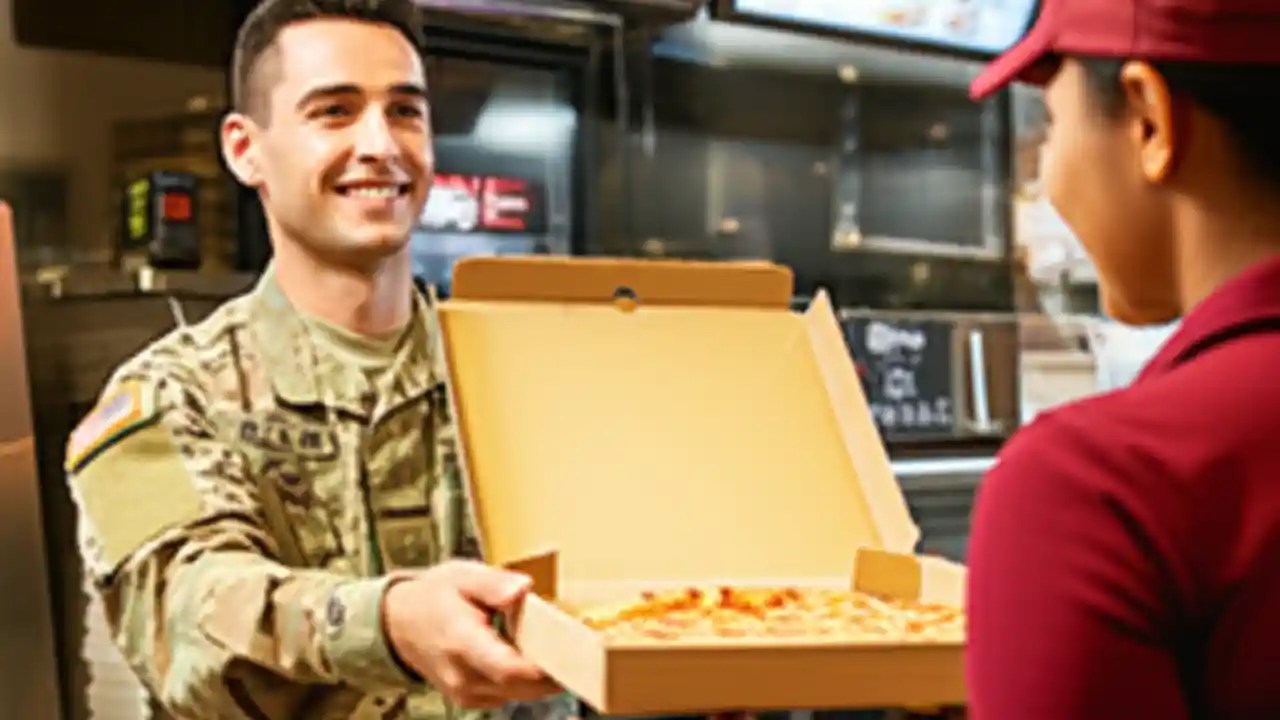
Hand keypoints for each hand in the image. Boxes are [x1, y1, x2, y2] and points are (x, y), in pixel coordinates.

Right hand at [382, 560, 561, 707]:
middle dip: (556, 671)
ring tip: (555, 647)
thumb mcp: (462, 575)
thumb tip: (523, 588)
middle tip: (580, 649)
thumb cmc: (435, 596)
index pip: (508, 669)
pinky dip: (526, 679)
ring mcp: (466, 692)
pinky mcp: (472, 699)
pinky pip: (511, 694)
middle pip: (522, 687)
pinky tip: (528, 655)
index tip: (574, 654)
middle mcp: (463, 675)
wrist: (399, 623)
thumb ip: (494, 583)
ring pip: (521, 694)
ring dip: (542, 675)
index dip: (544, 668)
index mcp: (461, 642)